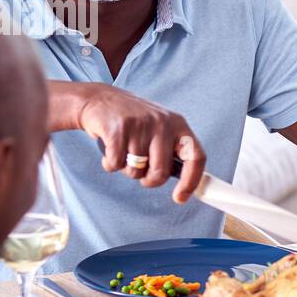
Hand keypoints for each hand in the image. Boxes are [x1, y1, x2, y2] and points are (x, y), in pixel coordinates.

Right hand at [73, 83, 207, 203]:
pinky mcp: (117, 129)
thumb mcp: (159, 129)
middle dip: (149, 180)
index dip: (191, 181)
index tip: (180, 197)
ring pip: (136, 171)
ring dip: (126, 169)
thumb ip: (171, 152)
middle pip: (161, 172)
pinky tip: (109, 148)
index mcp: (178, 124)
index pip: (196, 157)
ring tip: (123, 150)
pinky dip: (110, 163)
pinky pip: (115, 164)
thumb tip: (186, 184)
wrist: (99, 99)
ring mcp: (140, 125)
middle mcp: (162, 123)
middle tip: (141, 171)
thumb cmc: (133, 121)